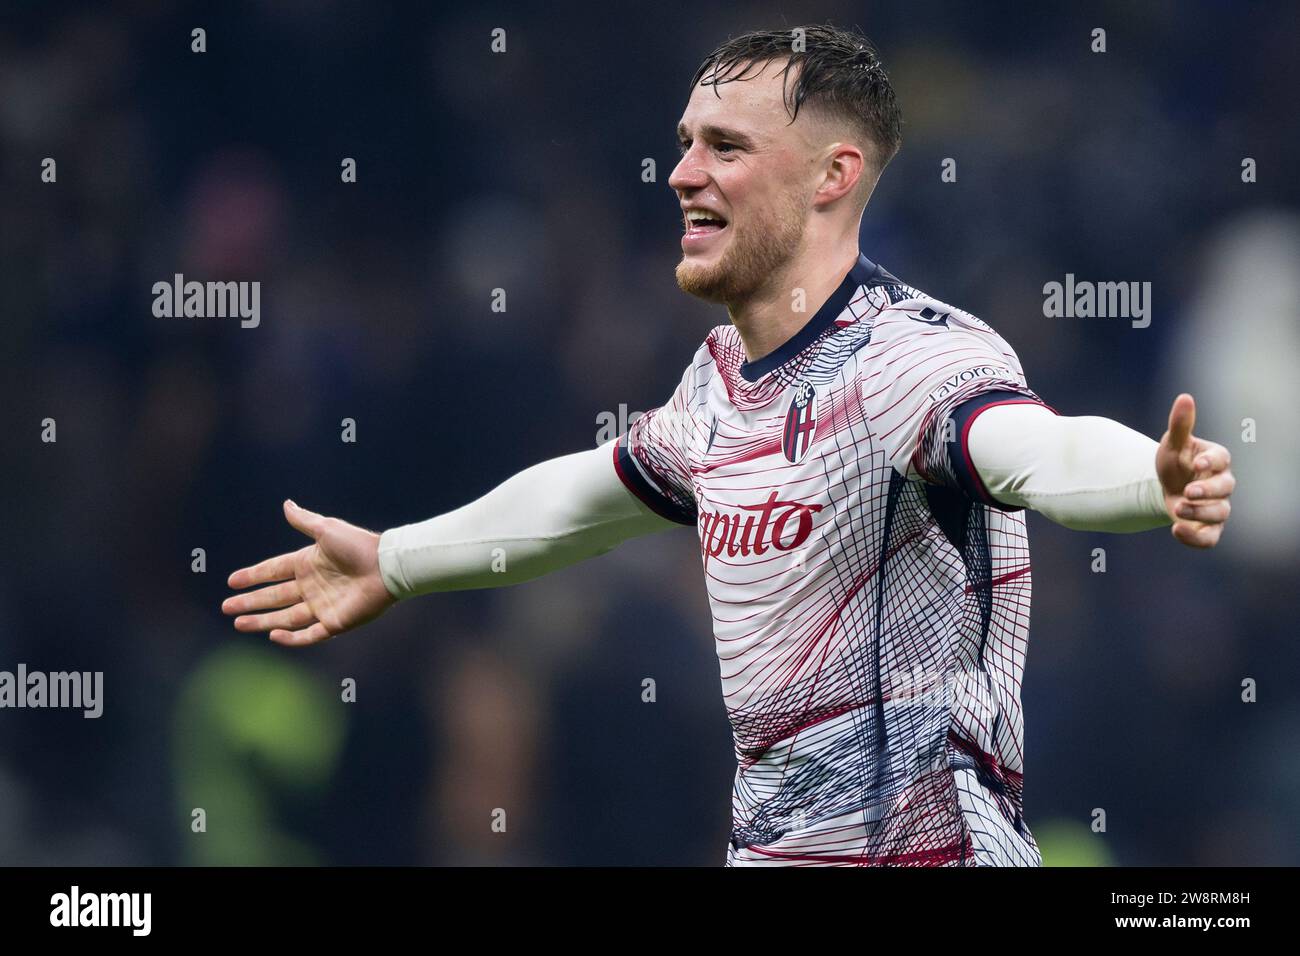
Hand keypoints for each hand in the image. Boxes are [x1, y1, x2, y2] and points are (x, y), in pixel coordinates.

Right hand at [223, 500, 395, 645]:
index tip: (231, 581)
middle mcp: (312, 586)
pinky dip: (291, 638)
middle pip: (274, 597)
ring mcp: (322, 606)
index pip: (273, 571)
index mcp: (308, 563)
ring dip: (262, 621)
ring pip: (285, 618)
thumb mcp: (327, 529)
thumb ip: (304, 521)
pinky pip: (309, 634)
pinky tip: (273, 635)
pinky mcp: (335, 623)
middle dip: (250, 602)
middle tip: (226, 607)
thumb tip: (286, 504)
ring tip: (238, 623)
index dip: (253, 575)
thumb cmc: (358, 545)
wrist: (386, 565)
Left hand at [1155, 393, 1234, 548]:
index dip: (1211, 461)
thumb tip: (1184, 397)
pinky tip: (1176, 530)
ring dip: (1199, 513)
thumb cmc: (1175, 461)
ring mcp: (1216, 507)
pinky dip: (1195, 538)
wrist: (1164, 488)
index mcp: (1215, 460)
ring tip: (1177, 508)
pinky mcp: (1207, 528)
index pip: (1221, 459)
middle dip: (1207, 491)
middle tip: (1187, 491)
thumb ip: (1180, 424)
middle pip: (1225, 488)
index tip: (1197, 462)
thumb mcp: (1172, 444)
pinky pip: (1210, 538)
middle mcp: (1221, 484)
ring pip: (1220, 513)